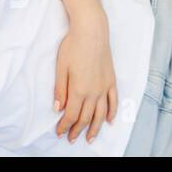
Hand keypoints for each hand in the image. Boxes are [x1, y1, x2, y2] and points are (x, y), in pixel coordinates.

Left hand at [54, 17, 117, 142]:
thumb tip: (58, 108)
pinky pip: (113, 101)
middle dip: (77, 130)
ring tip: (90, 138)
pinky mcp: (112, 81)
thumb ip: (60, 89)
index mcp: (79, 90)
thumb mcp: (60, 67)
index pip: (71, 115)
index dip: (65, 126)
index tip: (60, 133)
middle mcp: (94, 92)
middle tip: (71, 139)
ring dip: (95, 128)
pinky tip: (110, 121)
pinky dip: (112, 113)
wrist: (92, 32)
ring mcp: (104, 87)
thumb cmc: (72, 46)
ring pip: (101, 114)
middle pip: (86, 117)